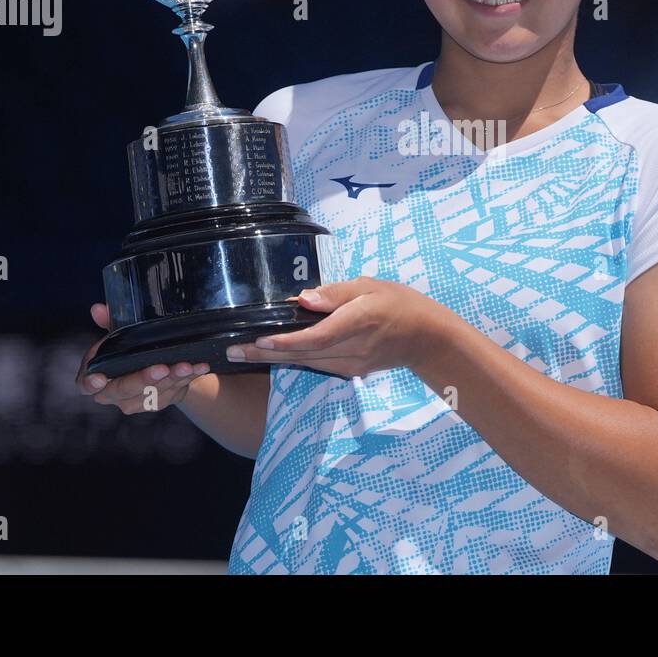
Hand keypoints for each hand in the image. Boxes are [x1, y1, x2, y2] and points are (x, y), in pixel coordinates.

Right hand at [75, 303, 211, 413]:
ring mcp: (136, 402)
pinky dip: (187, 379)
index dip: (90, 383)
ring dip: (172, 378)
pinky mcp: (157, 403)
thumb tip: (98, 308)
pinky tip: (198, 367)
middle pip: (123, 389)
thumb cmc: (132, 348)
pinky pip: (172, 393)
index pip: (86, 385)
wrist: (159, 363)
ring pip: (153, 392)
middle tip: (161, 368)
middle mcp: (113, 394)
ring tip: (187, 365)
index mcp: (97, 375)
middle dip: (143, 379)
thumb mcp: (122, 333)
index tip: (100, 378)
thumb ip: (110, 321)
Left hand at [227, 277, 455, 377]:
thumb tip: (303, 299)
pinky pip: (316, 365)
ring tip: (240, 353)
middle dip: (265, 354)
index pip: (317, 337)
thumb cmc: (398, 302)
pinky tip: (269, 355)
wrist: (426, 338)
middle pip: (303, 355)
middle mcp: (353, 349)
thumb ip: (336, 292)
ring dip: (272, 359)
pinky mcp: (349, 371)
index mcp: (359, 322)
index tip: (258, 339)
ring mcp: (351, 365)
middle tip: (231, 351)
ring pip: (306, 363)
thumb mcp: (371, 285)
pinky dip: (291, 359)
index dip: (286, 341)